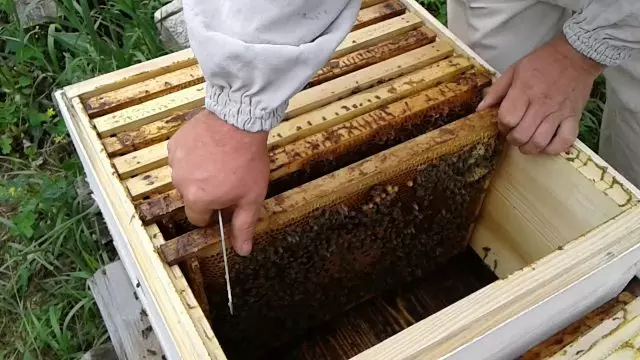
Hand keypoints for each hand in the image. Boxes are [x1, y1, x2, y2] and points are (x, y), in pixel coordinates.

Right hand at [167, 109, 269, 255]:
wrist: (238, 120)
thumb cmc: (247, 159)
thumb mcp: (251, 197)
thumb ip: (244, 225)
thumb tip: (242, 250)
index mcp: (197, 199)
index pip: (198, 218)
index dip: (213, 210)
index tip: (224, 199)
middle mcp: (181, 183)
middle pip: (191, 197)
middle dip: (206, 190)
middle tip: (226, 176)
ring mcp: (176, 161)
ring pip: (185, 176)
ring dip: (198, 172)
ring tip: (219, 159)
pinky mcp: (175, 143)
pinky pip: (182, 157)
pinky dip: (193, 155)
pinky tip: (209, 147)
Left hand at [477, 33, 603, 154]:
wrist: (576, 55)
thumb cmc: (542, 62)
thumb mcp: (514, 70)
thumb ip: (496, 91)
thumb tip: (480, 110)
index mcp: (524, 90)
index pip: (507, 119)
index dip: (502, 125)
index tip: (504, 123)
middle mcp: (541, 104)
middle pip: (521, 134)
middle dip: (512, 139)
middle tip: (514, 133)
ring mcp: (559, 113)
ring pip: (540, 142)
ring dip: (528, 147)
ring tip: (526, 142)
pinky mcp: (574, 118)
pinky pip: (564, 142)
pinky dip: (553, 149)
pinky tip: (545, 145)